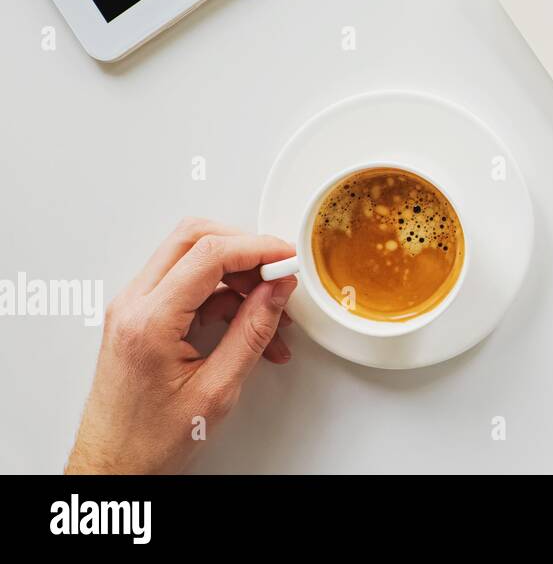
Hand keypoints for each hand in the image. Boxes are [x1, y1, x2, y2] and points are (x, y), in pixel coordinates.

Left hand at [66, 219, 296, 473]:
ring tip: (268, 312)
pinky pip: (186, 283)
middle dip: (244, 248)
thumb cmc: (150, 441)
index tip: (287, 258)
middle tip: (277, 272)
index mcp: (149, 322)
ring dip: (236, 275)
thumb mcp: (217, 390)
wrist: (114, 466)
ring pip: (191, 256)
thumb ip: (252, 332)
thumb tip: (277, 290)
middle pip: (194, 238)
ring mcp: (132, 307)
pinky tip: (247, 324)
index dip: (257, 248)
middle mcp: (133, 305)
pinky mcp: (139, 316)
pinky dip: (222, 294)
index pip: (208, 254)